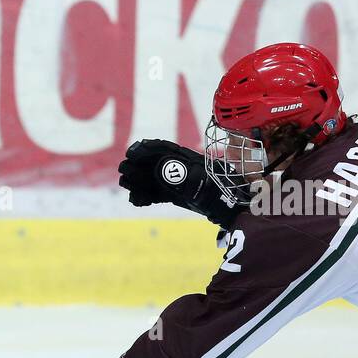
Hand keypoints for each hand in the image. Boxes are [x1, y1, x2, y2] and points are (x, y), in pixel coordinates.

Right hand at [118, 139, 241, 226]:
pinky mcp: (176, 196)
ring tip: (126, 185)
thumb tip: (160, 168)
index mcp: (188, 160)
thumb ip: (180, 176)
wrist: (232, 209)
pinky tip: (137, 200)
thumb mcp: (201, 182)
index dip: (146, 148)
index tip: (132, 152)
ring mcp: (177, 183)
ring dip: (138, 181)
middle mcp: (180, 169)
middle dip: (138, 165)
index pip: (164, 149)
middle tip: (124, 171)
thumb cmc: (221, 192)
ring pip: (153, 179)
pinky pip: (157, 194)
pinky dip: (146, 197)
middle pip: (154, 163)